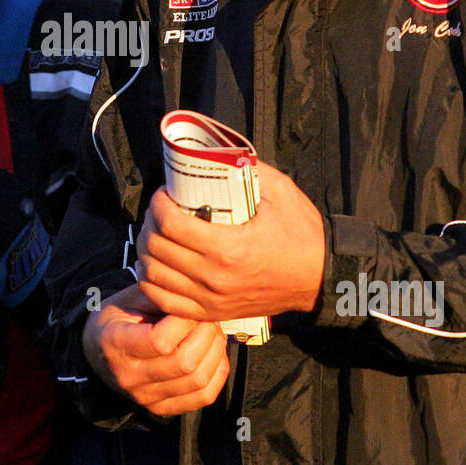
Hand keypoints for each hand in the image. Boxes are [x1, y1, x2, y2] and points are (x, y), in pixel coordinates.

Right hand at [83, 283, 229, 416]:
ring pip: (198, 380)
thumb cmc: (119, 318)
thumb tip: (197, 299)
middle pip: (184, 363)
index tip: (190, 306)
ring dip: (215, 351)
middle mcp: (129, 377)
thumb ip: (161, 297)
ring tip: (211, 332)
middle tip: (207, 317)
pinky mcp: (161, 408)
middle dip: (206, 334)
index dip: (185, 321)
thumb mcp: (130, 298)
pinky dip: (218, 372)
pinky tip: (213, 353)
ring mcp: (146, 397)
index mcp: (116, 344)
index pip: (161, 341)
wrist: (98, 351)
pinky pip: (204, 396)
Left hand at [135, 161, 325, 322]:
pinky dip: (152, 281)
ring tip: (156, 234)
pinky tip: (157, 264)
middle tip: (158, 210)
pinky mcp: (211, 312)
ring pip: (153, 276)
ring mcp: (210, 299)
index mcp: (228, 248)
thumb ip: (247, 169)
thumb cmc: (302, 235)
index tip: (164, 194)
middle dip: (149, 223)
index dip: (158, 204)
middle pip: (156, 248)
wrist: (319, 278)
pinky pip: (164, 301)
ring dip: (146, 251)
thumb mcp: (280, 192)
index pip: (170, 224)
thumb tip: (217, 153)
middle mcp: (214, 277)